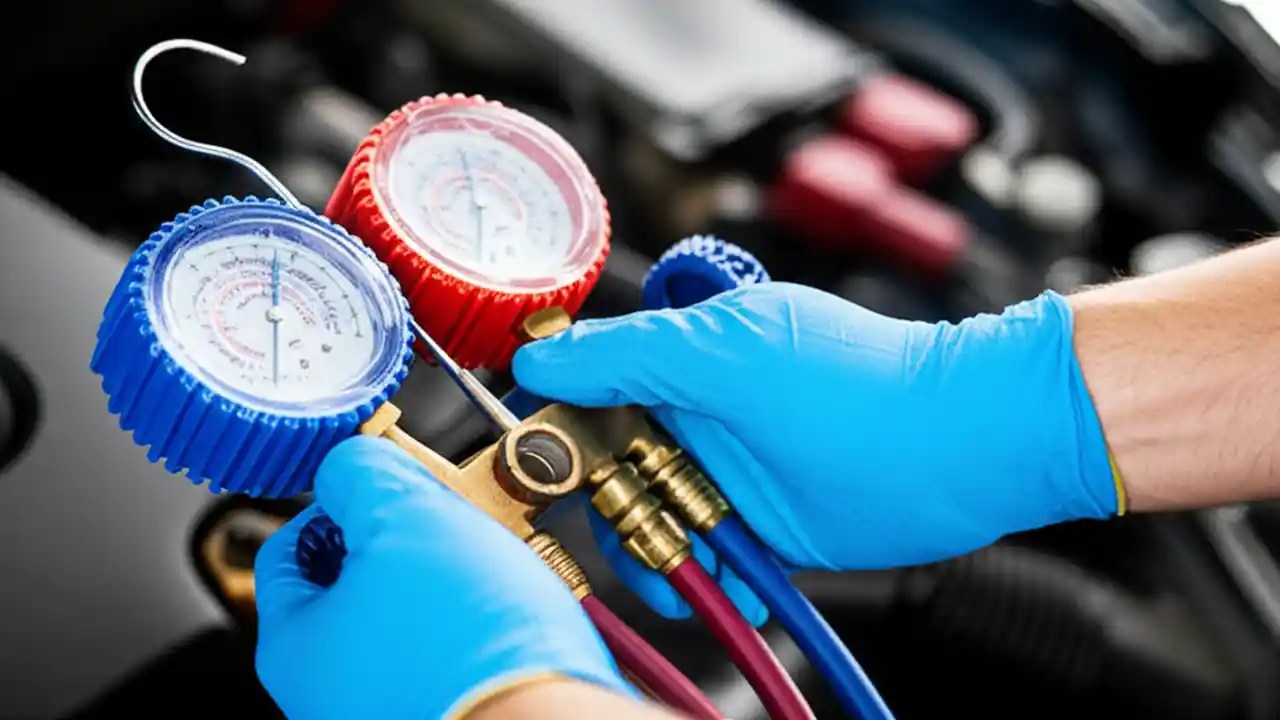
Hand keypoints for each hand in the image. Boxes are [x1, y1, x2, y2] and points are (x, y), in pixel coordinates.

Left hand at [254, 436, 635, 719]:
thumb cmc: (469, 646)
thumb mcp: (403, 514)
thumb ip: (362, 472)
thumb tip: (351, 461)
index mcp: (294, 648)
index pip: (288, 548)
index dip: (340, 501)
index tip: (384, 485)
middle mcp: (330, 693)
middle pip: (355, 585)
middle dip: (407, 542)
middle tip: (448, 523)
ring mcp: (387, 708)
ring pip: (410, 620)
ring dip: (449, 585)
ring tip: (492, 570)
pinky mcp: (444, 715)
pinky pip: (452, 657)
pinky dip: (477, 630)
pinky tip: (512, 616)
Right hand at [512, 282, 1119, 618]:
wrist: (960, 447)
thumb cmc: (858, 384)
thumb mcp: (729, 351)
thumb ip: (630, 355)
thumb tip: (541, 358)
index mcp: (683, 355)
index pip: (589, 383)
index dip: (558, 424)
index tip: (544, 462)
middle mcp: (698, 411)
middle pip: (608, 465)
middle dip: (605, 503)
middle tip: (630, 525)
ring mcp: (726, 470)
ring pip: (647, 521)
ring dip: (653, 553)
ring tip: (689, 569)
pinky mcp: (756, 524)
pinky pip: (701, 560)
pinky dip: (702, 583)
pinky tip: (730, 587)